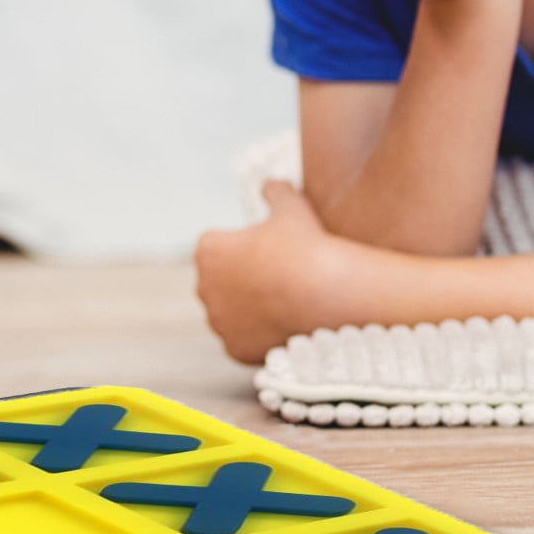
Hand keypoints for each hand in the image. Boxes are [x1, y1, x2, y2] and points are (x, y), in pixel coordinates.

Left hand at [193, 181, 373, 363]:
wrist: (330, 295)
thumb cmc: (307, 247)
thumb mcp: (292, 207)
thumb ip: (275, 191)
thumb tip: (270, 184)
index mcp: (208, 250)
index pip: (217, 247)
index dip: (243, 248)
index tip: (269, 251)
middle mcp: (203, 287)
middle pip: (220, 281)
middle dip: (241, 280)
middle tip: (277, 278)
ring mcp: (218, 321)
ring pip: (230, 313)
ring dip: (248, 309)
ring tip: (283, 303)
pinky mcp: (234, 349)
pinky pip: (243, 340)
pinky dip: (258, 336)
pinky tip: (282, 326)